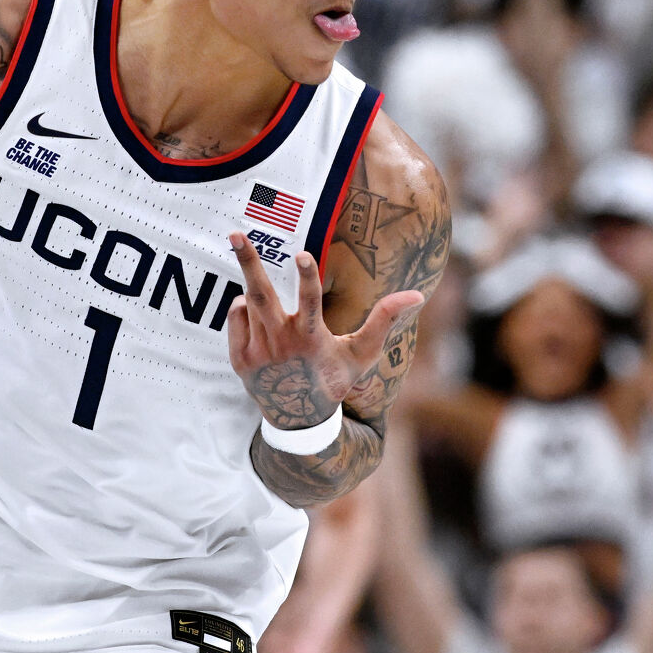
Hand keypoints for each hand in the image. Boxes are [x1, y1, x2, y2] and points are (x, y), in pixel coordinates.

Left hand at [226, 235, 422, 430]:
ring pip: (250, 302)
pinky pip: (236, 317)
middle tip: (235, 233)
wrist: (300, 419)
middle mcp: (282, 344)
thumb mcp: (363, 352)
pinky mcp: (240, 358)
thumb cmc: (335, 378)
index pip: (310, 302)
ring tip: (244, 250)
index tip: (301, 254)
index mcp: (313, 340)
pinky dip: (242, 304)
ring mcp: (258, 351)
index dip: (306, 277)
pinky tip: (254, 305)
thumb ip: (385, 319)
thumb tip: (416, 294)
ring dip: (250, 277)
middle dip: (249, 262)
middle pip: (263, 295)